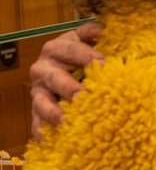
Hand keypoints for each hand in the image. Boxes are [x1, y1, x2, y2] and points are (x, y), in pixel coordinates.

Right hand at [29, 24, 102, 138]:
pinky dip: (44, 132)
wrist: (67, 69)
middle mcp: (44, 69)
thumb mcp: (87, 39)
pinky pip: (37, 124)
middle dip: (70, 87)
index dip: (88, 56)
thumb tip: (102, 29)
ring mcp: (39, 92)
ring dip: (54, 113)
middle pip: (55, 78)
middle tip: (84, 96)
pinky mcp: (37, 112)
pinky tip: (52, 140)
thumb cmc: (83, 54)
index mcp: (58, 48)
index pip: (72, 50)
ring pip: (42, 103)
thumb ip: (94, 33)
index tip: (105, 65)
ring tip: (67, 121)